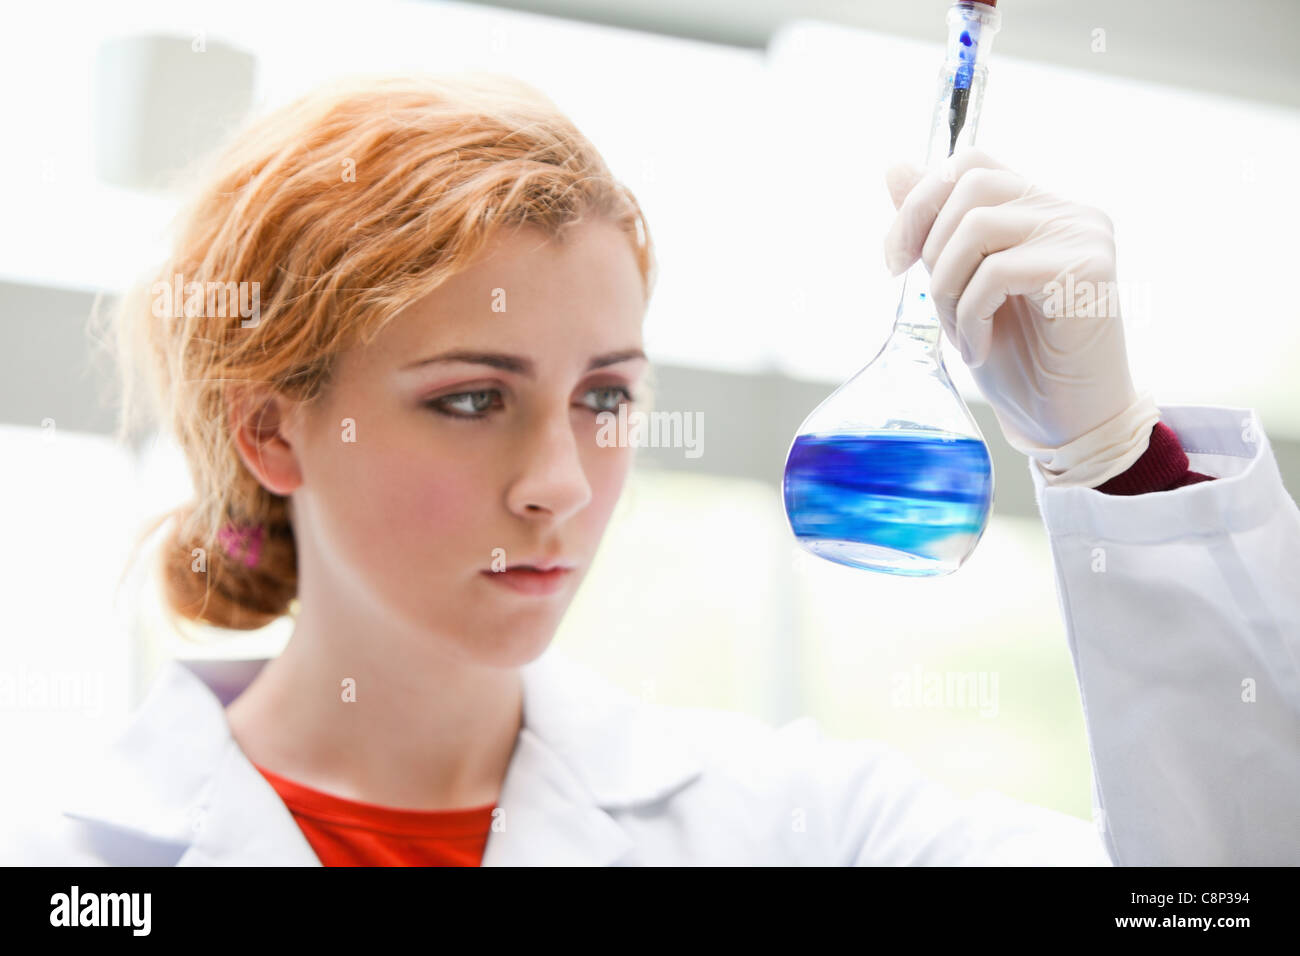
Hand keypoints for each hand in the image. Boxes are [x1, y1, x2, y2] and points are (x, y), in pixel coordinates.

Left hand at [882, 147, 1158, 487]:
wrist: (1068, 419)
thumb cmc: (1020, 359)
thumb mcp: (959, 286)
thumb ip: (935, 229)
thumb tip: (894, 168)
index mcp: (1039, 206)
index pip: (971, 163)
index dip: (920, 201)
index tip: (897, 262)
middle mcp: (1068, 209)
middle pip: (970, 187)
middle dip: (928, 250)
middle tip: (935, 311)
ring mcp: (1083, 234)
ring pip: (979, 227)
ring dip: (947, 288)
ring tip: (960, 335)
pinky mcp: (1087, 269)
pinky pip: (998, 272)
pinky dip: (970, 315)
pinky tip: (978, 349)